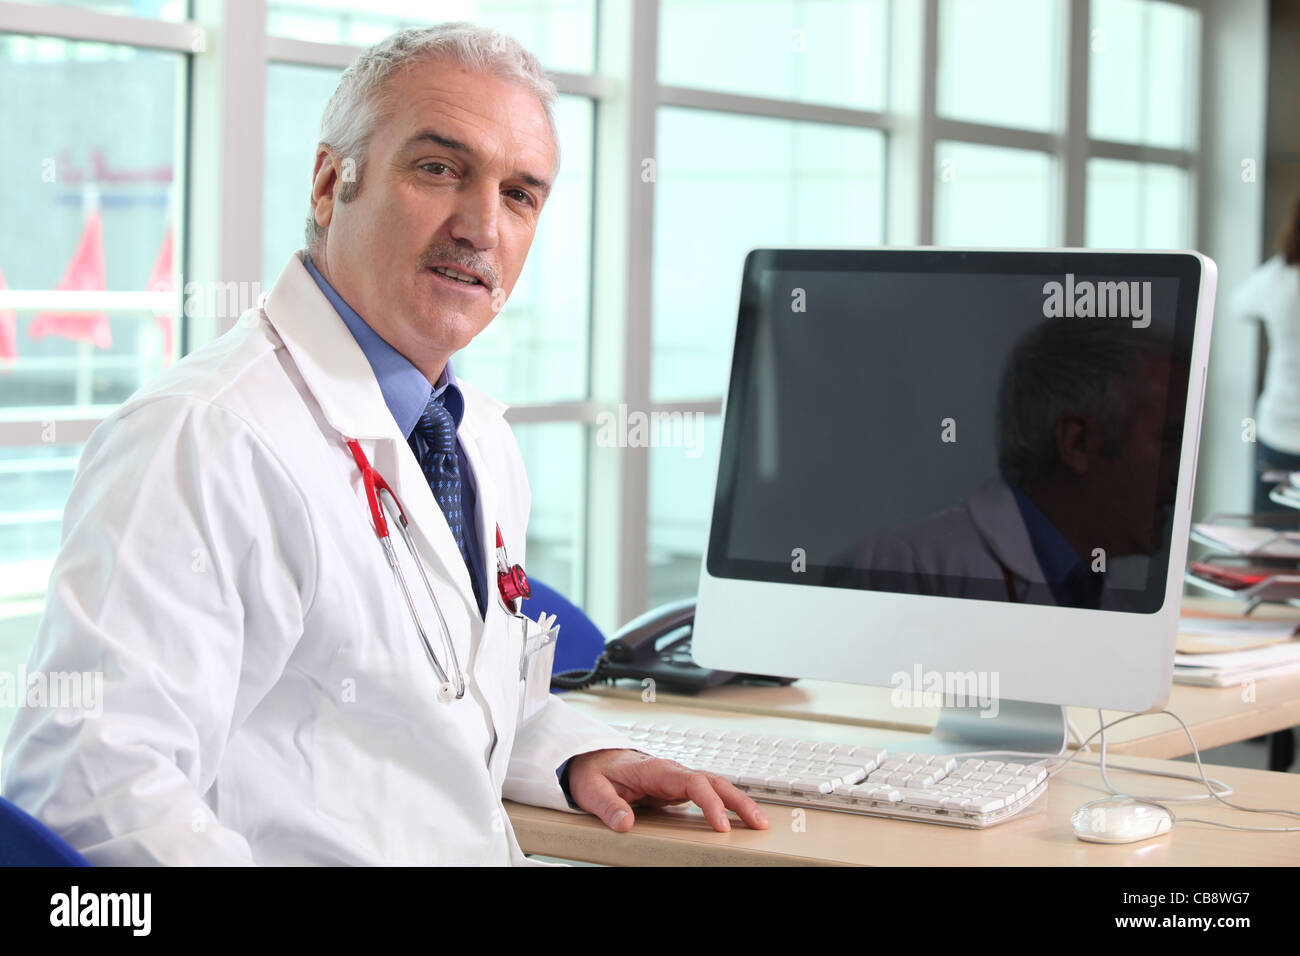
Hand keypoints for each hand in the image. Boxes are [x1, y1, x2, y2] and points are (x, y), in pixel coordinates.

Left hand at [566, 748, 769, 832]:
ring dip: (739, 802)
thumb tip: (625, 824)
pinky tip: (739, 818)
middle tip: (759, 823)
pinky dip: (728, 804)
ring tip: (759, 823)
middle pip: (714, 782)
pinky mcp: (679, 789)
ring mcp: (678, 779)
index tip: (722, 825)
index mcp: (656, 770)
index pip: (692, 783)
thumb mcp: (593, 791)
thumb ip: (609, 807)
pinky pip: (709, 794)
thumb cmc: (595, 773)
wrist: (594, 760)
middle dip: (739, 801)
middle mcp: (672, 772)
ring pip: (716, 786)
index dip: (710, 803)